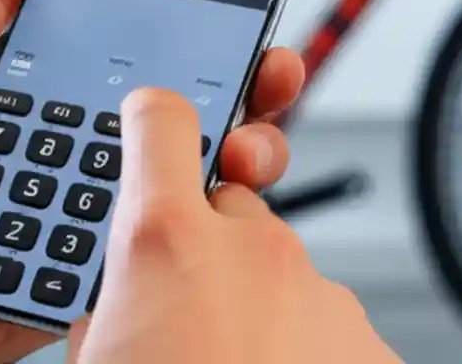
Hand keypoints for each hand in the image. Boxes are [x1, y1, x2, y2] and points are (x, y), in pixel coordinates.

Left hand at [0, 0, 306, 363]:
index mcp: (56, 98)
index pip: (146, 58)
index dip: (205, 34)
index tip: (248, 13)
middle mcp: (85, 152)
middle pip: (191, 119)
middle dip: (249, 94)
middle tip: (270, 74)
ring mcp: (93, 214)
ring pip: (189, 185)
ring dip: (234, 161)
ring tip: (238, 148)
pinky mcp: (89, 274)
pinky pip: (153, 252)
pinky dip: (189, 232)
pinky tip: (200, 210)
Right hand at [68, 89, 399, 363]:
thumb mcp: (95, 362)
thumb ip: (109, 307)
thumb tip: (122, 299)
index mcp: (165, 242)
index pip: (161, 122)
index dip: (153, 121)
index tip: (151, 127)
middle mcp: (251, 247)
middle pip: (227, 206)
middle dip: (204, 246)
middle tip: (182, 315)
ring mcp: (319, 292)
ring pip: (278, 270)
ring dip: (255, 305)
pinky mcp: (366, 339)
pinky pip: (322, 320)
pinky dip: (301, 347)